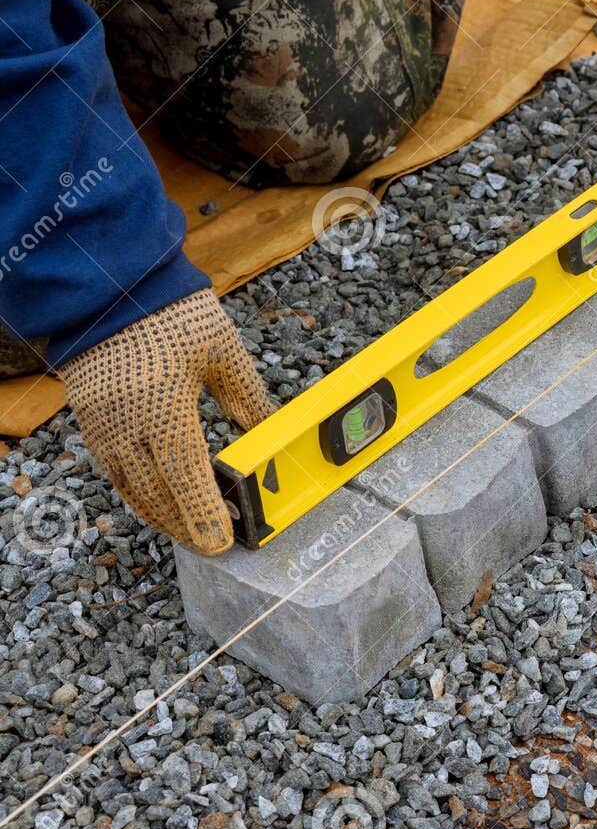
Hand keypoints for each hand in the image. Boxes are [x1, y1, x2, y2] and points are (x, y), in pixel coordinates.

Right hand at [58, 290, 275, 554]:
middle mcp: (125, 421)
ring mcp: (101, 425)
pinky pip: (115, 473)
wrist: (110, 285)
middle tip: (216, 543)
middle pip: (155, 492)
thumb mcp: (223, 352)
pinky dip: (140, 495)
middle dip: (186, 525)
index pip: (183, 472)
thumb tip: (274, 437)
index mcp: (162, 401)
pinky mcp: (89, 423)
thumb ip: (248, 399)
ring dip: (161, 516)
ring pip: (131, 489)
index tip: (221, 541)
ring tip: (193, 531)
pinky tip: (161, 502)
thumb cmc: (173, 314)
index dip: (202, 512)